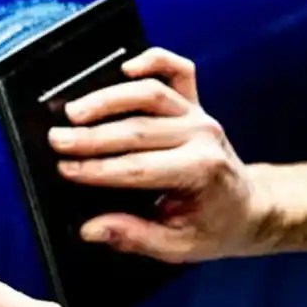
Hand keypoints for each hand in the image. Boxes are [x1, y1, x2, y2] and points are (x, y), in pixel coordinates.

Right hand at [48, 48, 268, 261]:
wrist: (249, 208)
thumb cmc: (213, 227)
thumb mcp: (176, 246)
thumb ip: (133, 237)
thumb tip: (92, 230)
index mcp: (199, 172)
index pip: (137, 168)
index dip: (97, 169)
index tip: (65, 169)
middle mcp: (201, 136)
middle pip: (137, 130)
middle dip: (91, 136)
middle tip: (56, 140)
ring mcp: (199, 115)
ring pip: (151, 94)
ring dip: (109, 99)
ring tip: (74, 110)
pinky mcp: (196, 103)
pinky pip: (179, 70)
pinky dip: (154, 61)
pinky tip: (125, 66)